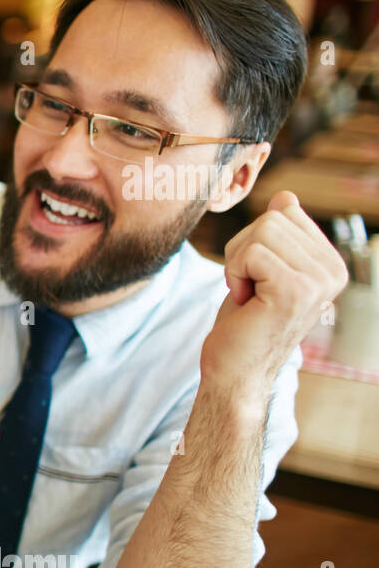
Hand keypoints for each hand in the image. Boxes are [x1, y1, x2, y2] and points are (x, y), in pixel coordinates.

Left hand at [204, 191, 347, 394]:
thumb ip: (278, 235)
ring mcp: (318, 280)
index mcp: (330, 262)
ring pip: (261, 231)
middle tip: (247, 288)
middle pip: (272, 218)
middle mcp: (334, 270)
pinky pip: (250, 252)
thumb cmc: (244, 322)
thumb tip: (286, 196)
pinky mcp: (296, 290)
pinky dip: (233, 273)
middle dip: (242, 250)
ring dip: (236, 262)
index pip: (285, 210)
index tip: (256, 277)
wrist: (234, 371)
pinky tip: (244, 301)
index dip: (254, 241)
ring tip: (247, 295)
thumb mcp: (261, 268)